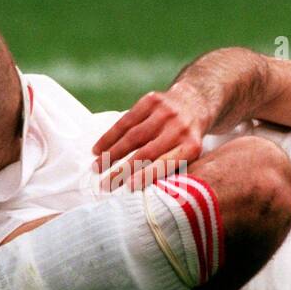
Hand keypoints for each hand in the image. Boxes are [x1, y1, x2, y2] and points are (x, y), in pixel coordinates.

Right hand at [91, 86, 210, 190]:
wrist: (194, 102)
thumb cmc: (186, 138)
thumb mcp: (187, 154)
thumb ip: (169, 169)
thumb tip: (139, 189)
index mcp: (191, 146)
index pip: (165, 163)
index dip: (146, 175)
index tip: (128, 187)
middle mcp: (179, 128)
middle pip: (146, 152)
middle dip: (122, 170)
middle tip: (105, 185)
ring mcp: (165, 112)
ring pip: (132, 136)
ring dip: (111, 153)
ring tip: (96, 168)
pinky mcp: (152, 100)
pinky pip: (126, 120)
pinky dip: (110, 136)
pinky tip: (98, 148)